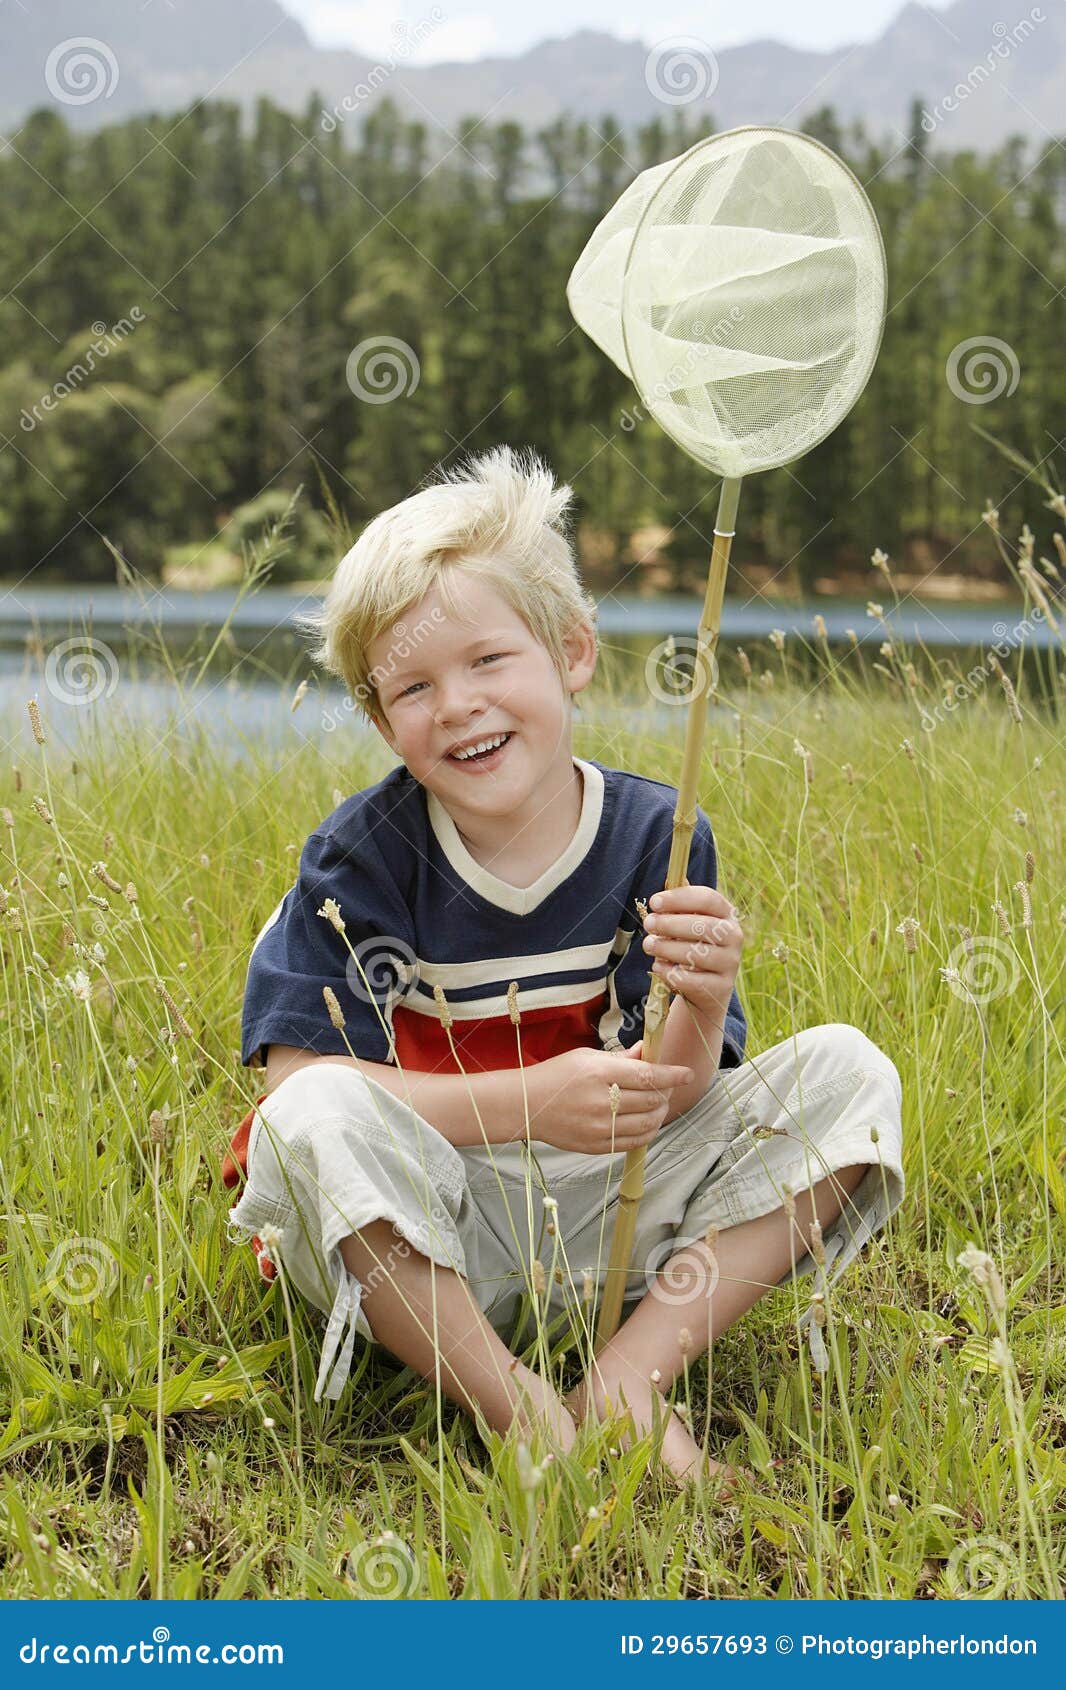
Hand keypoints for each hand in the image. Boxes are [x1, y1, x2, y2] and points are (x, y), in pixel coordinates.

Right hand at [527, 1045, 694, 1155]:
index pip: (648, 1075)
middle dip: (666, 1093)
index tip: (686, 1073)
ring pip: (647, 1123)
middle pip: (651, 1100)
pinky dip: (647, 1132)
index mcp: (600, 1073)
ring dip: (660, 1114)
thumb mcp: (587, 1057)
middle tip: (668, 1087)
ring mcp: (599, 1127)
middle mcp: (601, 1101)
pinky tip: (647, 1122)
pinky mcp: (596, 1146)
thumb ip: (622, 1058)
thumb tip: (649, 1051)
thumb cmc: (557, 1075)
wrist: (527, 1105)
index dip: (672, 1075)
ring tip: (658, 1105)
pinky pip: (634, 1142)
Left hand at [640, 884, 742, 1017]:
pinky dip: (670, 972)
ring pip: (696, 953)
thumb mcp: (690, 922)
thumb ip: (681, 904)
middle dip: (669, 924)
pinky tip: (658, 966)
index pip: (708, 899)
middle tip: (648, 924)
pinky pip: (692, 980)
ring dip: (666, 948)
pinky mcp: (720, 987)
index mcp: (726, 914)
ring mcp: (730, 963)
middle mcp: (734, 936)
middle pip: (702, 926)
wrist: (707, 988)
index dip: (680, 898)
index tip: (654, 902)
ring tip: (649, 945)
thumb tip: (670, 880)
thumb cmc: (694, 945)